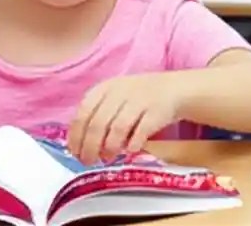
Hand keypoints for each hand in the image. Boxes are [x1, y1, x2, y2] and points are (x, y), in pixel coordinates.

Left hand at [68, 72, 186, 164]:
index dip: (76, 136)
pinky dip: (132, 144)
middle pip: (98, 124)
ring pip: (117, 128)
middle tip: (88, 161)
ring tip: (108, 158)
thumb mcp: (115, 99)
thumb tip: (77, 146)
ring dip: (109, 148)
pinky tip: (129, 151)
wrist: (175, 89)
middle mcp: (121, 91)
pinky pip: (141, 131)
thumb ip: (97, 117)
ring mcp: (141, 99)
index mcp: (105, 88)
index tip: (75, 153)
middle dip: (90, 147)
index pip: (83, 113)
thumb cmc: (138, 100)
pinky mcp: (158, 110)